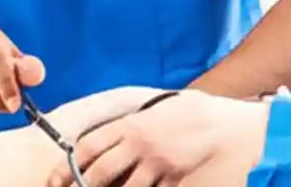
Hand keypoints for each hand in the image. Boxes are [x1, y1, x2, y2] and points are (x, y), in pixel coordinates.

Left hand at [45, 91, 268, 186]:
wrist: (235, 127)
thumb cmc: (199, 114)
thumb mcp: (162, 111)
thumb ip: (136, 124)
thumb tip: (118, 135)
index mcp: (133, 124)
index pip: (90, 145)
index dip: (69, 164)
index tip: (56, 178)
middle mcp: (141, 144)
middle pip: (100, 171)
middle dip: (83, 186)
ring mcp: (159, 165)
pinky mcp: (177, 181)